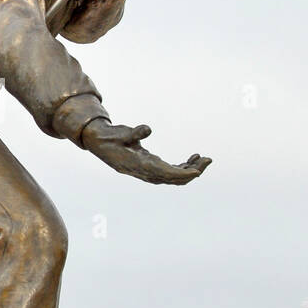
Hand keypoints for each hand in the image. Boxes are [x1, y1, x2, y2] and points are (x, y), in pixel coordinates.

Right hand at [82, 118, 210, 184]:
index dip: (183, 174)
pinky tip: (191, 159)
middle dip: (192, 171)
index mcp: (140, 165)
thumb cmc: (111, 137)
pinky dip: (182, 167)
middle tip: (208, 160)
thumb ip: (134, 132)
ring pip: (174, 177)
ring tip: (203, 159)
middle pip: (174, 178)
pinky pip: (170, 172)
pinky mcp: (150, 167)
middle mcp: (146, 171)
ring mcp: (148, 171)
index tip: (198, 171)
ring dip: (189, 170)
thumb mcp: (121, 133)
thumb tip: (147, 129)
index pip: (166, 174)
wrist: (100, 143)